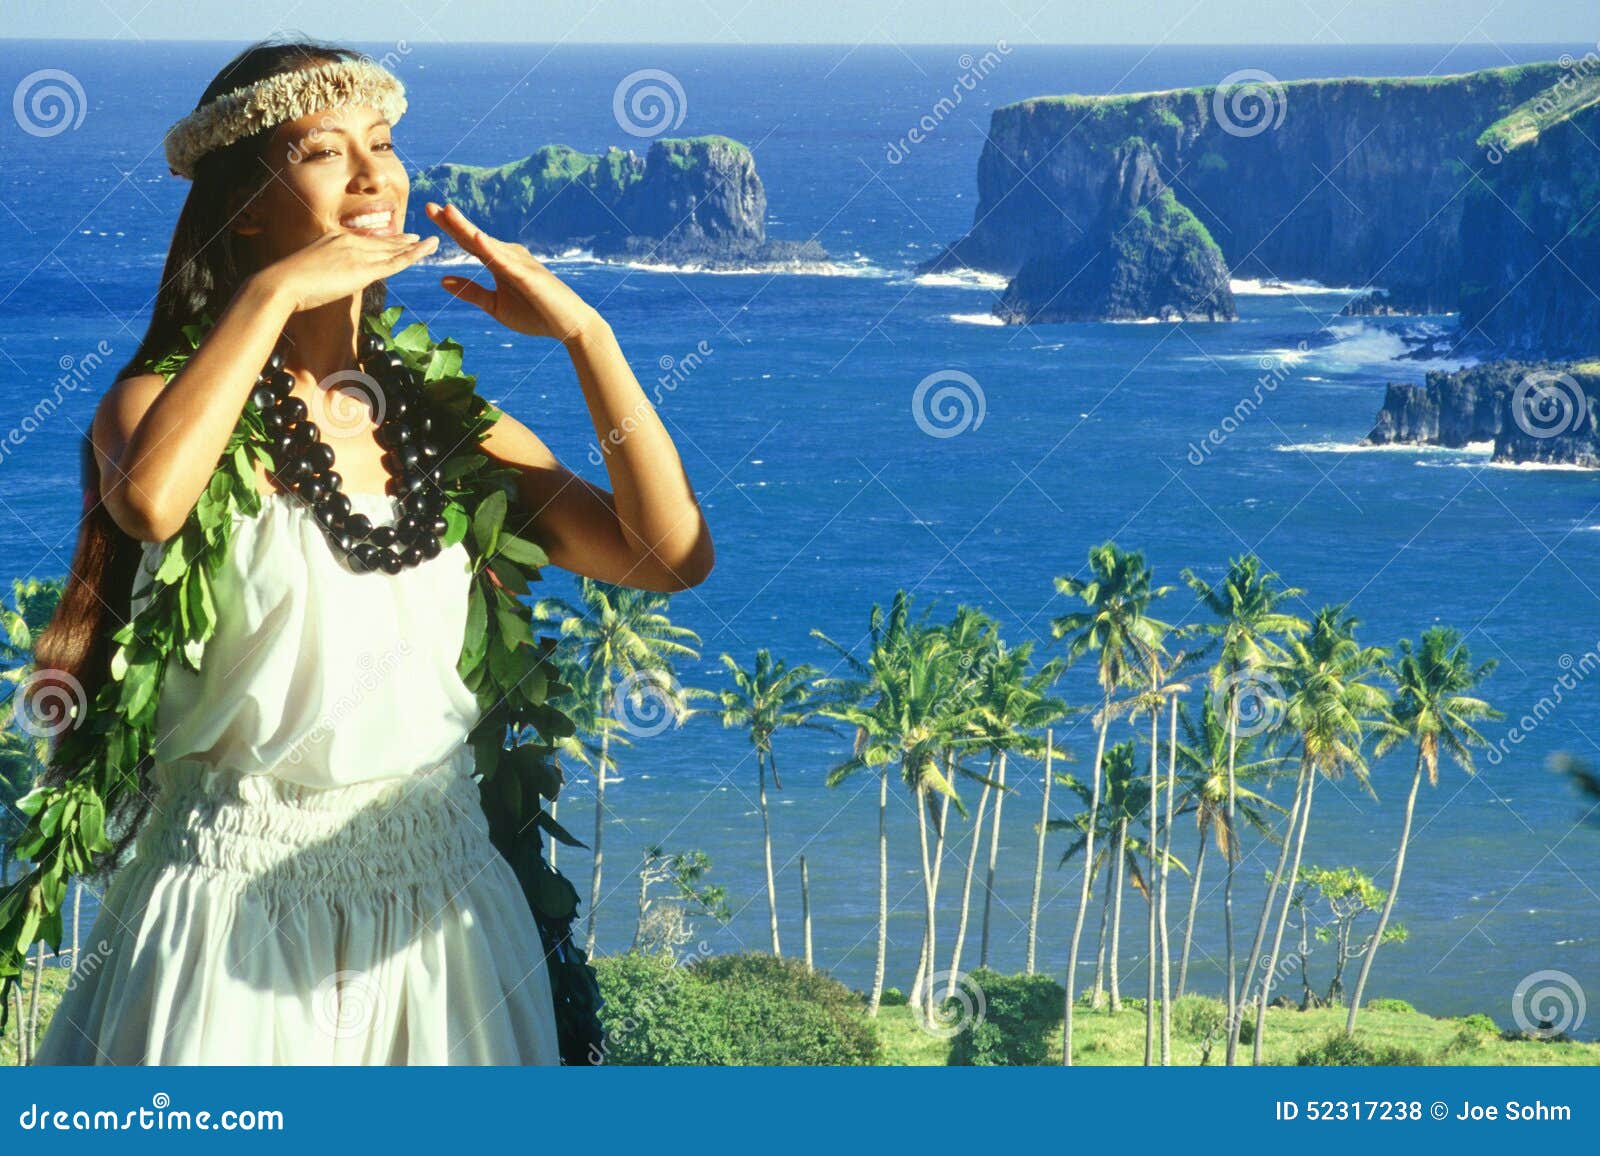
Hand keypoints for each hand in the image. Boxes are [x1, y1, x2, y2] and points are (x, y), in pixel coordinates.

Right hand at [257, 229, 438, 313]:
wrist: (282, 284)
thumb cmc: (288, 283)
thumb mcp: (309, 271)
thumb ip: (324, 271)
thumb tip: (329, 279)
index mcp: (335, 239)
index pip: (365, 240)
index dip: (382, 240)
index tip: (395, 238)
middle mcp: (349, 241)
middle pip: (382, 242)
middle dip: (402, 241)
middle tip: (419, 238)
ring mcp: (357, 254)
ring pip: (392, 249)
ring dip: (414, 246)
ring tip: (431, 242)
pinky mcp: (363, 270)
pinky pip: (395, 261)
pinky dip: (413, 254)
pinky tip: (426, 249)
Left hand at [426, 202, 600, 342]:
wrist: (570, 326)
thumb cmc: (535, 314)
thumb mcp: (496, 305)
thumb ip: (471, 291)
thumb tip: (441, 279)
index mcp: (499, 261)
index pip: (469, 242)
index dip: (450, 228)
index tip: (430, 213)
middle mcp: (509, 255)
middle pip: (475, 237)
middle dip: (453, 221)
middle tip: (429, 206)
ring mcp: (520, 263)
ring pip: (488, 244)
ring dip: (468, 228)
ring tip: (448, 212)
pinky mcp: (529, 277)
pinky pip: (506, 262)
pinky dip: (491, 249)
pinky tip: (476, 238)